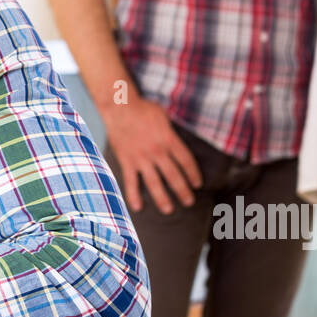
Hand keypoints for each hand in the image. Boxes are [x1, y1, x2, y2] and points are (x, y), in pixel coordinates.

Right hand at [101, 95, 201, 214]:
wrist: (119, 107)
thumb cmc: (142, 108)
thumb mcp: (164, 116)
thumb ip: (171, 131)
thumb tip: (177, 141)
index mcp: (168, 139)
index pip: (186, 161)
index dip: (193, 174)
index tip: (197, 184)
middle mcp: (157, 152)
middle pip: (173, 175)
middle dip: (182, 190)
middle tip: (189, 202)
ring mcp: (141, 158)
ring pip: (154, 183)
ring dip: (162, 198)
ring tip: (168, 209)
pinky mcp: (127, 161)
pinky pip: (131, 181)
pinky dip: (133, 195)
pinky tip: (138, 207)